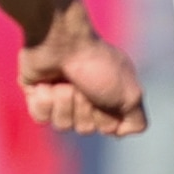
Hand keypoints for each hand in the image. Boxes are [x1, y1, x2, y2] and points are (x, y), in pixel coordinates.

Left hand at [17, 17, 144, 135]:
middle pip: (85, 129)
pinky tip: (44, 85)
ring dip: (63, 102)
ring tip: (63, 82)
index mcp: (111, 96)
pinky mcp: (37, 94)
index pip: (109, 129)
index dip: (106, 117)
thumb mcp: (130, 94)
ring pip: (62, 125)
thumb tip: (119, 134)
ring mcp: (61, 97)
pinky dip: (43, 102)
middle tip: (81, 84)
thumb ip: (136, 121)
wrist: (60, 39)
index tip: (106, 96)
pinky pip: (40, 117)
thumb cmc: (97, 65)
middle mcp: (87, 98)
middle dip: (83, 108)